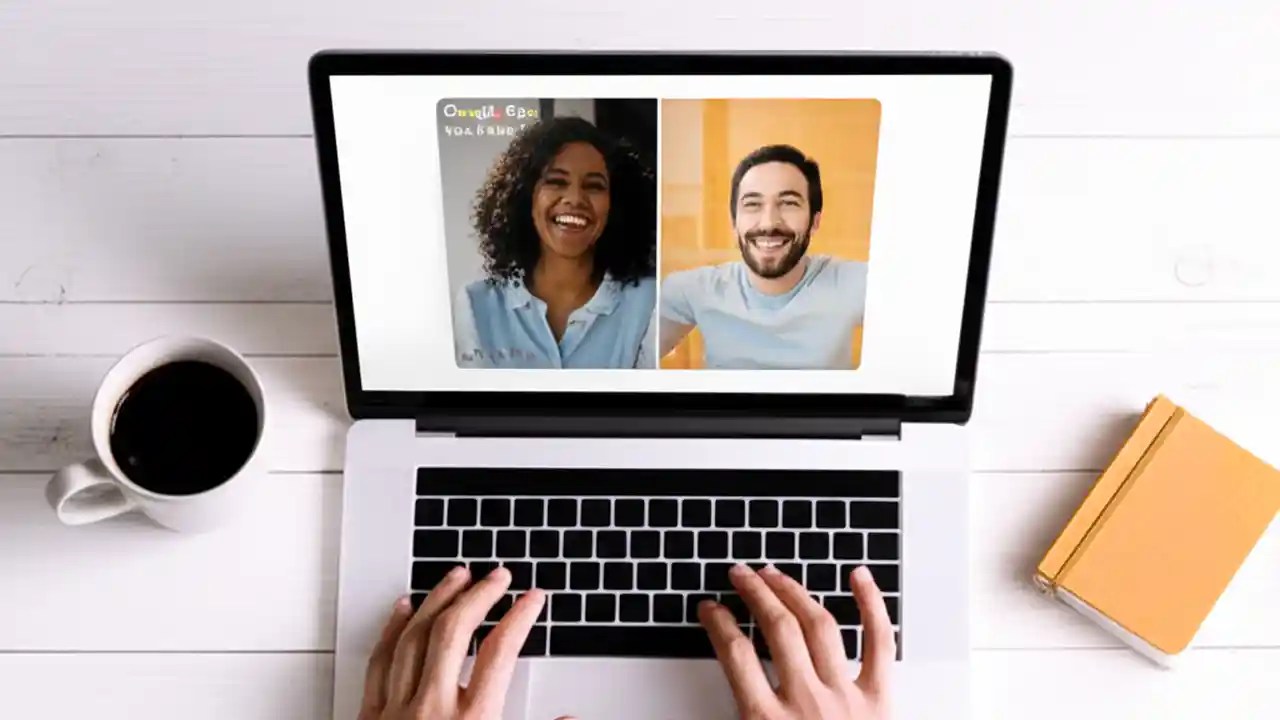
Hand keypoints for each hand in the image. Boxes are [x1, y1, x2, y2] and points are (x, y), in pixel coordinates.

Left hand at [359, 566, 566, 719]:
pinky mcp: (367, 719)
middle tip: (499, 576)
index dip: (521, 617)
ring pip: (414, 636)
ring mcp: (395, 711)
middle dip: (480, 595)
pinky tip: (404, 609)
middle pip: (456, 631)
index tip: (534, 598)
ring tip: (457, 577)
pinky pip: (378, 660)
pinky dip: (392, 629)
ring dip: (438, 599)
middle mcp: (431, 711)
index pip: (501, 652)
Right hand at [698, 564, 894, 719]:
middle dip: (754, 593)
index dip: (718, 623)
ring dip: (794, 591)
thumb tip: (696, 708)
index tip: (711, 608)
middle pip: (776, 629)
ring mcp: (847, 698)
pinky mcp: (882, 699)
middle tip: (740, 575)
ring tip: (776, 575)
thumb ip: (735, 717)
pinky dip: (871, 604)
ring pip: (818, 625)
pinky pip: (880, 641)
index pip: (735, 655)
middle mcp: (807, 704)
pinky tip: (859, 577)